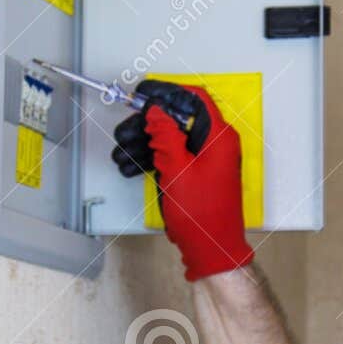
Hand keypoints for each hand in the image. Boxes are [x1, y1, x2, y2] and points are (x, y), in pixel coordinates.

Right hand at [111, 80, 252, 281]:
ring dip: (148, 144)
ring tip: (123, 151)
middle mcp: (217, 144)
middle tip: (127, 128)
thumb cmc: (203, 216)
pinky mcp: (200, 173)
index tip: (144, 93)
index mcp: (219, 137)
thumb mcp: (177, 170)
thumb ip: (166, 136)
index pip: (195, 99)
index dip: (167, 93)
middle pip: (181, 119)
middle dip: (150, 124)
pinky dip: (156, 159)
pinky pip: (176, 156)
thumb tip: (157, 111)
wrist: (212, 250)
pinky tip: (133, 165)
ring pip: (174, 139)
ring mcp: (209, 160)